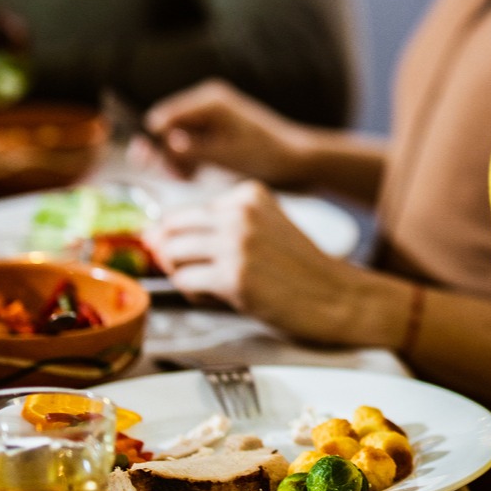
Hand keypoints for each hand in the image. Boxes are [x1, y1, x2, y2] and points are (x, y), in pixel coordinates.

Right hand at [139, 80, 316, 182]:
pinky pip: (189, 145)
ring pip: (176, 139)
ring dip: (177, 160)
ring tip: (190, 178)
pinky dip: (188, 160)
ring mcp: (210, 116)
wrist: (297, 161)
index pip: (163, 118)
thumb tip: (161, 143)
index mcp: (209, 100)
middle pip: (166, 127)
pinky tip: (196, 175)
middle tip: (179, 177)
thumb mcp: (224, 155)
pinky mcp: (215, 131)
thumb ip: (190, 149)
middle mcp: (207, 102)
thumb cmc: (265, 155)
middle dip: (167, 153)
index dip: (156, 143)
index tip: (160, 168)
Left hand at [143, 181, 408, 345]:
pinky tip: (221, 297)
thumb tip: (151, 238)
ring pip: (172, 254)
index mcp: (248, 194)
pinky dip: (195, 295)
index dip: (185, 240)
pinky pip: (184, 282)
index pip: (185, 211)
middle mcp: (240, 212)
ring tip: (214, 285)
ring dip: (185, 275)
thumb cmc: (298, 268)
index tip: (204, 257)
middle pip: (171, 228)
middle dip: (175, 255)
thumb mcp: (264, 228)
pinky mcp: (234, 277)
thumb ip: (217, 226)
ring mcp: (236, 243)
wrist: (338, 296)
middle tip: (200, 273)